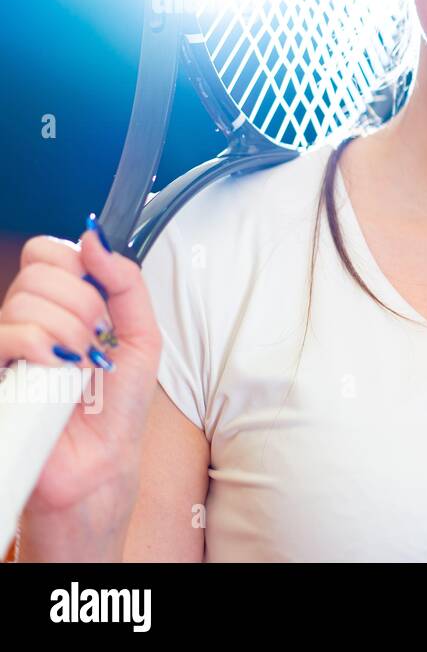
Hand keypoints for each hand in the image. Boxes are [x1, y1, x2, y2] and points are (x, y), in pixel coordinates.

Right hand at [1, 221, 162, 517]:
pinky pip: (8, 333)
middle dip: (83, 306)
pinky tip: (56, 370)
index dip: (76, 268)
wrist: (98, 462)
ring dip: (69, 332)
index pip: (48, 251)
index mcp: (60, 305)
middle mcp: (27, 319)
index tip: (100, 305)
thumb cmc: (117, 406)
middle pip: (41, 271)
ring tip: (76, 367)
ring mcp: (6, 345)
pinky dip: (41, 346)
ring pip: (27, 298)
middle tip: (92, 345)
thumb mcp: (141, 336)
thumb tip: (93, 236)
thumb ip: (127, 282)